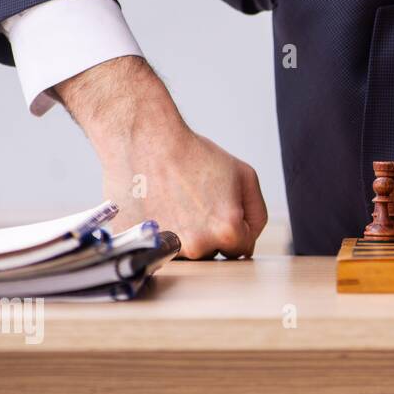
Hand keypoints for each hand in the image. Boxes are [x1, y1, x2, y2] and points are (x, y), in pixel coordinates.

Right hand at [55, 56, 266, 258]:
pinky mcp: (137, 244)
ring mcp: (164, 248)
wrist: (147, 141)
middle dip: (210, 232)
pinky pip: (155, 244)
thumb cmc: (195, 155)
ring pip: (184, 251)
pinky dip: (158, 230)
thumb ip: (257, 214)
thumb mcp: (245, 177)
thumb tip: (249, 239)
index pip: (242, 248)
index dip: (236, 225)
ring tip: (175, 201)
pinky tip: (157, 206)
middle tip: (196, 200)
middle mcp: (196, 247)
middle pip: (212, 252)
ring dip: (184, 234)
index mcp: (226, 232)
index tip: (221, 205)